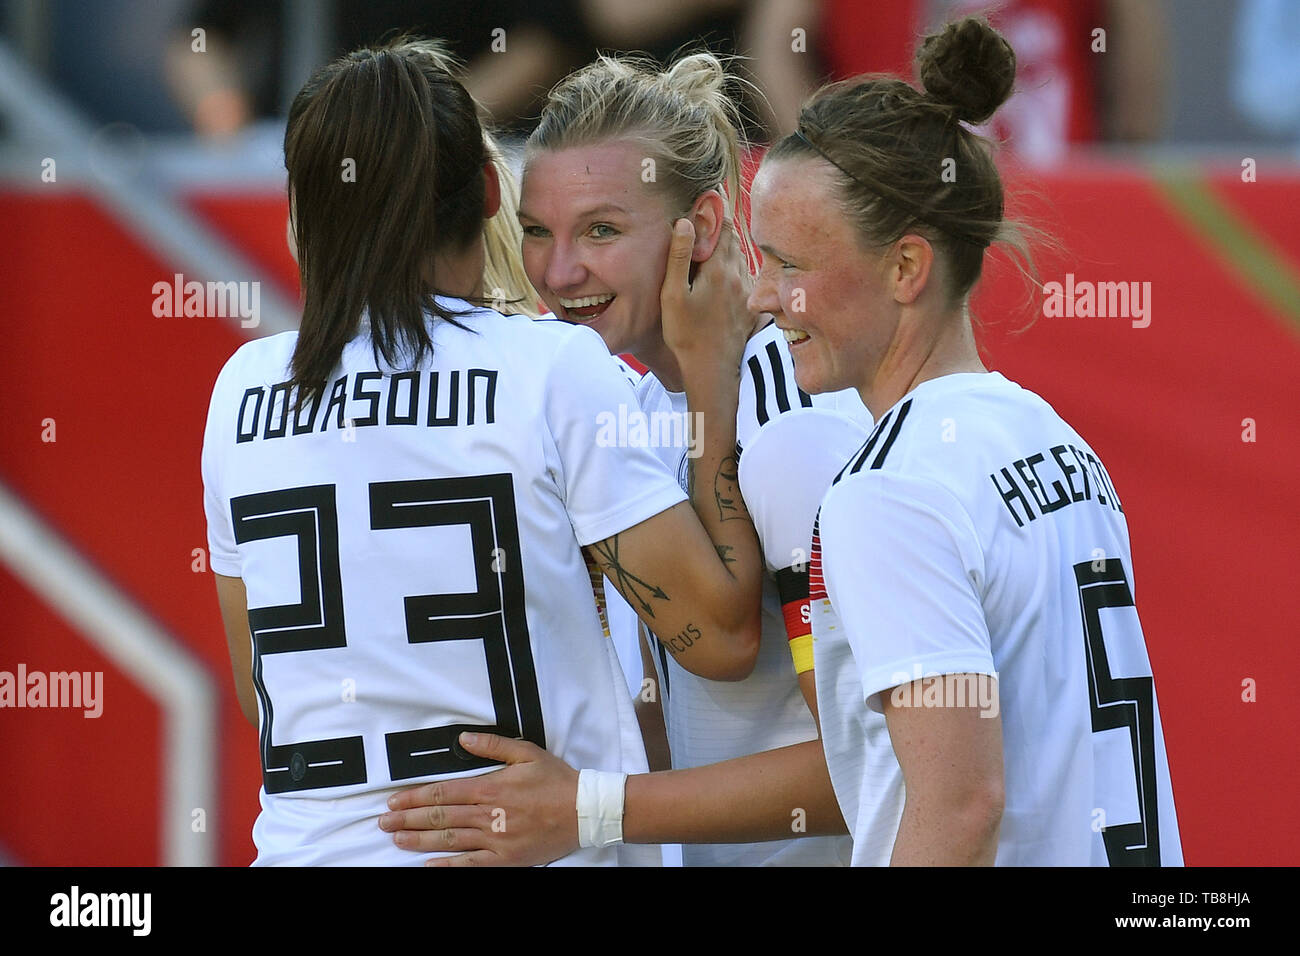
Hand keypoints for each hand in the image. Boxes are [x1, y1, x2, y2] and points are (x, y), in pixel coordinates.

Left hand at [378, 732, 579, 866]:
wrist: (585, 810)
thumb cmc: (556, 781)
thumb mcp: (526, 752)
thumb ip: (492, 745)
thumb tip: (464, 737)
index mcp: (491, 787)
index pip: (443, 793)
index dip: (415, 797)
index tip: (394, 801)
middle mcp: (489, 814)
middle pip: (440, 817)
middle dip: (408, 819)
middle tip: (384, 822)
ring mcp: (496, 838)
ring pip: (449, 840)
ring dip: (420, 840)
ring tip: (397, 840)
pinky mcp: (506, 858)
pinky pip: (471, 864)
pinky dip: (447, 865)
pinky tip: (428, 864)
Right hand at [660, 218, 755, 368]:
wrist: (712, 369)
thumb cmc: (687, 334)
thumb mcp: (674, 294)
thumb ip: (680, 256)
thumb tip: (686, 221)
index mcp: (719, 268)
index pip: (723, 226)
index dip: (716, 207)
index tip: (710, 192)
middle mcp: (738, 275)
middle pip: (734, 238)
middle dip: (723, 223)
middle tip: (711, 209)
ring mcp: (746, 291)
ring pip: (741, 256)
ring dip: (730, 243)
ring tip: (716, 236)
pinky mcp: (748, 306)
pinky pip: (744, 275)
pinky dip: (735, 264)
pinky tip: (724, 270)